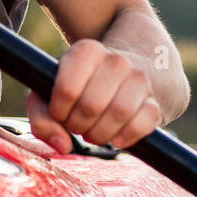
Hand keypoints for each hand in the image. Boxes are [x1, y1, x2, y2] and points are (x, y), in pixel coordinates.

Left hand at [26, 39, 163, 153]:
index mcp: (86, 51)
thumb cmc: (81, 87)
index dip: (59, 111)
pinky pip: (142, 125)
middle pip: (91, 106)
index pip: (67, 89)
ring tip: (95, 132)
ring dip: (100, 134)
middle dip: (78, 125)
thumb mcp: (51, 92)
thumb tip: (62, 145)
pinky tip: (116, 138)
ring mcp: (139, 80)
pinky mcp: (155, 102)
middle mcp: (116, 61)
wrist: (126, 76)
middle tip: (78, 125)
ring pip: (119, 113)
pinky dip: (125, 138)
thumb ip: (41, 117)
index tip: (61, 112)